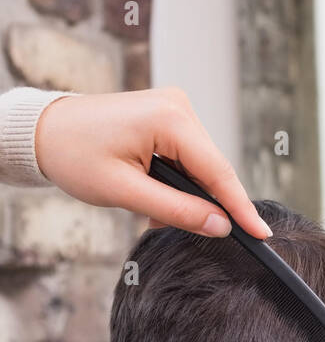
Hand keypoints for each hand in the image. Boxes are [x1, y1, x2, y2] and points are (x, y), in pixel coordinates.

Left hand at [33, 88, 270, 239]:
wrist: (46, 131)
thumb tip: (219, 226)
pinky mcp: (169, 118)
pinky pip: (188, 159)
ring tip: (151, 212)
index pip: (218, 172)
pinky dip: (177, 184)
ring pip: (201, 168)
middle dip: (203, 205)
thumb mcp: (126, 192)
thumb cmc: (75, 155)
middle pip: (213, 170)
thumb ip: (177, 211)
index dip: (241, 208)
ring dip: (186, 196)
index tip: (262, 234)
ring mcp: (175, 109)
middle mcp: (179, 106)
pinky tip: (153, 196)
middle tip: (176, 230)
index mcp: (170, 119)